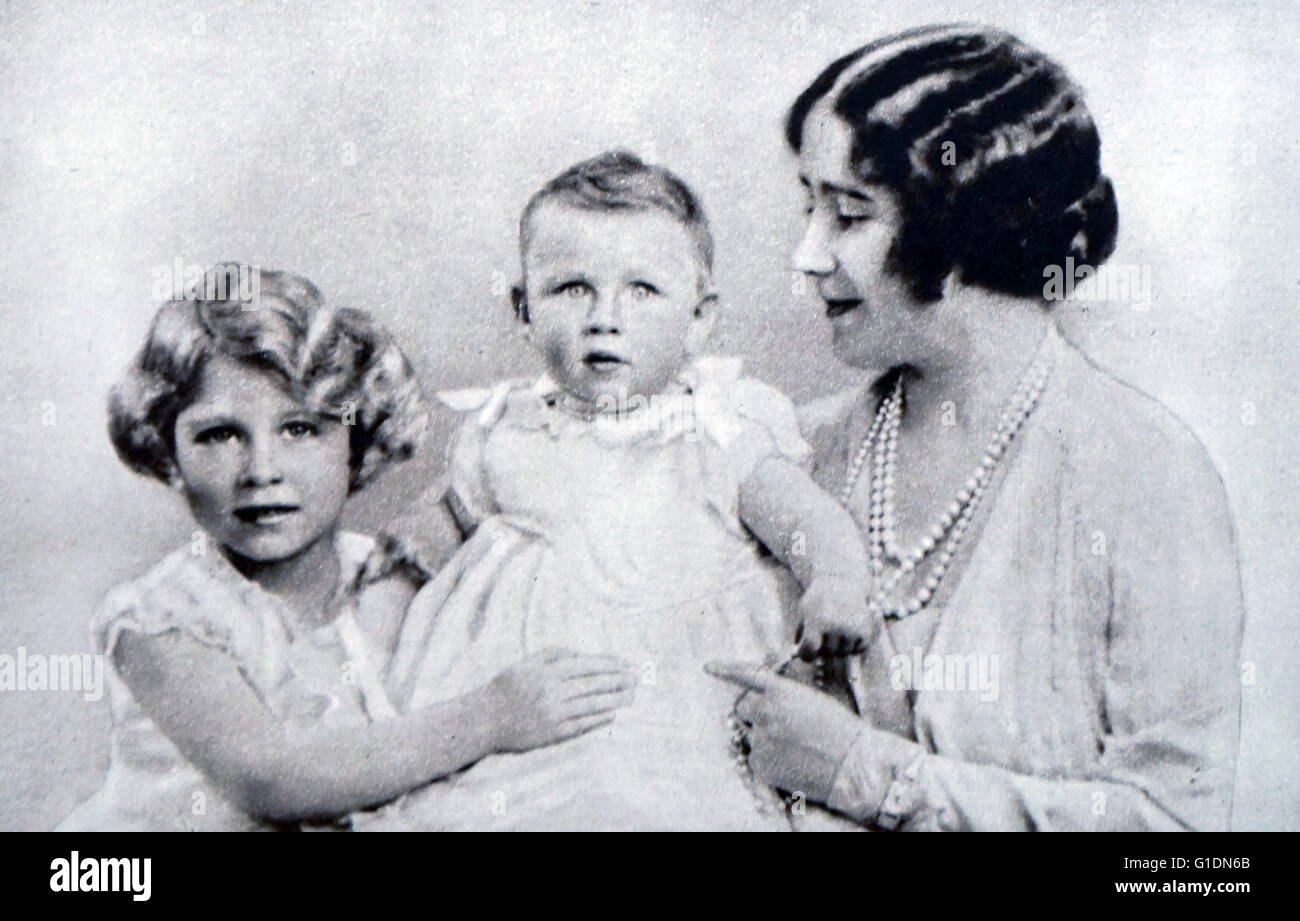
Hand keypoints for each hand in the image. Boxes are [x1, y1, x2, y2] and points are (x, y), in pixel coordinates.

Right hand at [484, 649, 636, 752]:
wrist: (486, 719)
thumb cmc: (508, 686)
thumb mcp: (528, 662)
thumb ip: (556, 654)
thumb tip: (585, 655)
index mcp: (547, 671)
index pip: (588, 665)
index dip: (610, 664)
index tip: (626, 663)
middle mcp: (553, 691)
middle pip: (595, 684)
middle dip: (619, 680)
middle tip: (636, 678)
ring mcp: (554, 713)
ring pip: (593, 704)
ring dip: (616, 699)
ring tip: (631, 696)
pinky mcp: (554, 733)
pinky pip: (584, 724)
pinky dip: (601, 718)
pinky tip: (613, 713)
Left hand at [705, 660, 863, 803]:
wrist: (852, 765)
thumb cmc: (840, 731)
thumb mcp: (813, 700)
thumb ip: (786, 695)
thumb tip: (767, 697)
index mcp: (780, 691)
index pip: (745, 675)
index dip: (725, 670)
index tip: (708, 667)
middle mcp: (765, 711)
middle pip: (743, 710)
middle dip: (755, 715)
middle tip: (778, 727)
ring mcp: (760, 738)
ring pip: (751, 736)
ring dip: (765, 740)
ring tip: (795, 750)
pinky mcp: (760, 765)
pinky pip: (756, 760)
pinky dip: (769, 762)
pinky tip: (793, 765)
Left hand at [797, 575, 877, 658]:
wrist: (842, 580)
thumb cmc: (819, 598)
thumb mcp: (804, 611)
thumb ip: (801, 633)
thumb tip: (796, 655)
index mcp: (817, 621)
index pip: (810, 650)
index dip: (807, 655)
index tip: (807, 653)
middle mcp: (836, 627)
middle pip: (829, 653)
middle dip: (824, 647)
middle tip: (824, 634)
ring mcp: (853, 629)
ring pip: (844, 652)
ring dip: (840, 645)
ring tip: (837, 628)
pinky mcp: (866, 630)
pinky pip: (859, 648)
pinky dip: (854, 643)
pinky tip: (849, 629)